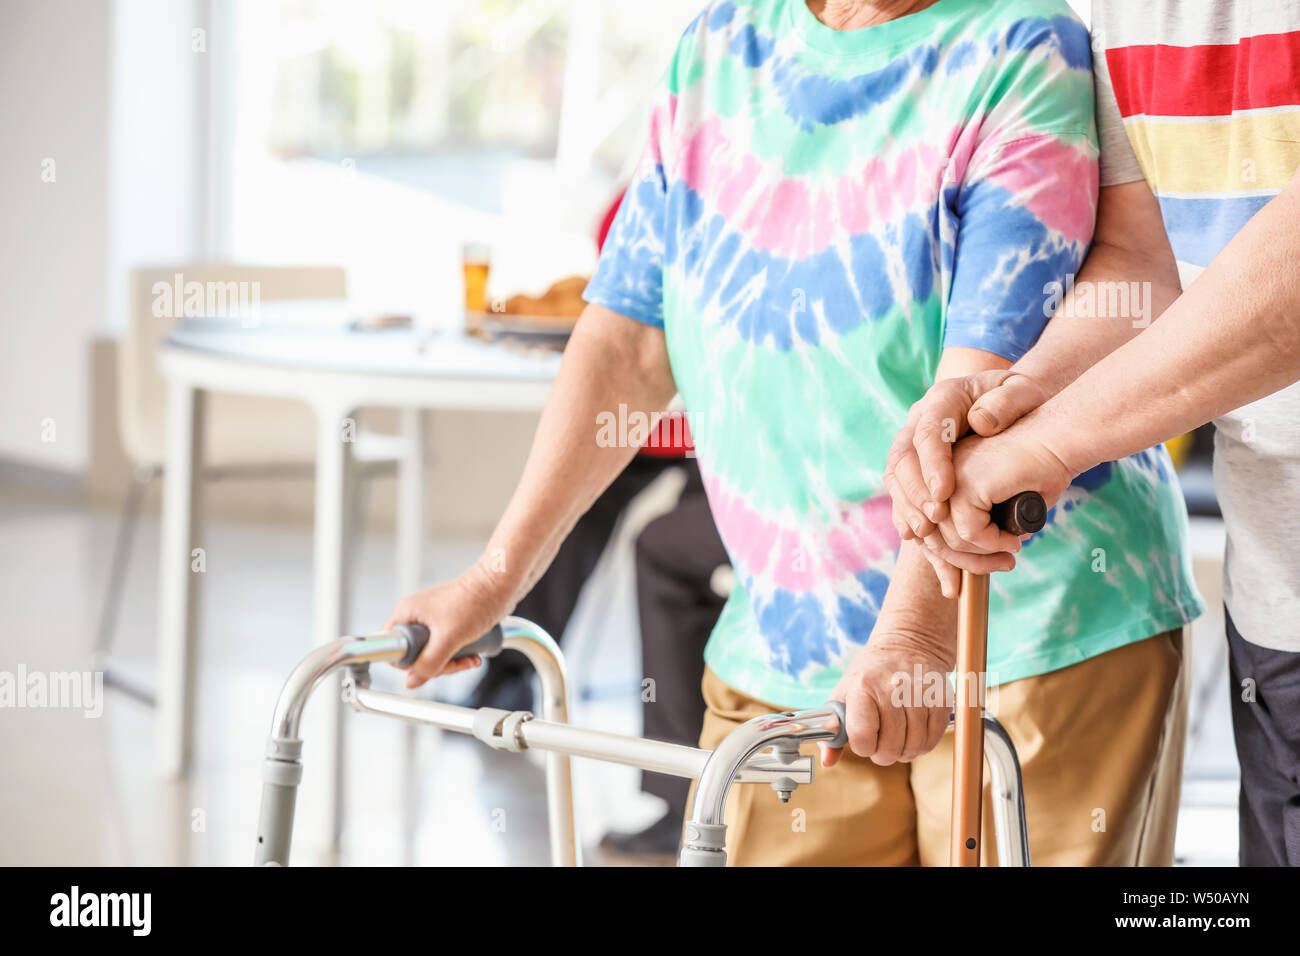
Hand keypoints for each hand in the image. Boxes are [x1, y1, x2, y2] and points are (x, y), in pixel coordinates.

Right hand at [383, 563, 512, 688]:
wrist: (500, 585)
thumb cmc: (475, 600)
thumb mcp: (449, 637)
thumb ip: (429, 662)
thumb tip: (412, 681)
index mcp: (407, 613)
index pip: (392, 646)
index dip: (407, 662)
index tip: (426, 665)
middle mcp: (417, 616)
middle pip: (414, 654)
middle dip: (436, 664)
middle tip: (453, 663)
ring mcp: (433, 620)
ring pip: (433, 653)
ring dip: (451, 662)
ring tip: (468, 659)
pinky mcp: (448, 624)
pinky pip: (446, 647)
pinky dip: (459, 654)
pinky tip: (472, 655)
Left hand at [822, 629, 955, 766]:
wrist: (907, 645)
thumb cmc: (870, 675)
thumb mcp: (845, 693)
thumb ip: (833, 728)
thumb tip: (827, 760)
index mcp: (863, 687)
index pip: (862, 734)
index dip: (862, 747)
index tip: (864, 741)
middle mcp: (893, 689)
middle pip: (890, 747)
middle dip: (883, 754)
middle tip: (881, 744)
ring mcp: (919, 694)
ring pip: (913, 747)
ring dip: (904, 752)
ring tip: (897, 739)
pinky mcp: (940, 699)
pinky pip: (932, 740)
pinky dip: (922, 745)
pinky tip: (914, 734)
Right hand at [884, 370, 1048, 540]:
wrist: (1013, 407)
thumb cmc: (1022, 401)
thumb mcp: (1025, 391)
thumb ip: (1009, 401)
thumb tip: (980, 423)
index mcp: (943, 400)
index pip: (927, 432)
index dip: (931, 464)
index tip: (944, 493)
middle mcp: (919, 421)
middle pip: (902, 458)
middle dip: (915, 491)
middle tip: (936, 518)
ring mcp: (914, 446)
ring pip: (896, 478)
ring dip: (908, 508)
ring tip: (926, 533)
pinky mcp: (915, 468)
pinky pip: (902, 494)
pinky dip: (908, 518)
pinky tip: (917, 537)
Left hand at [915, 424, 1075, 596]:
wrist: (1061, 438)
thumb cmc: (1043, 466)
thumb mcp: (1005, 499)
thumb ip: (985, 523)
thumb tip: (976, 555)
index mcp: (943, 476)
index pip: (932, 525)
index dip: (952, 554)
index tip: (985, 564)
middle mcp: (939, 475)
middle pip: (935, 534)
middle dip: (968, 561)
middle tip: (1004, 564)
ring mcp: (948, 477)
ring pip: (951, 538)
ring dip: (983, 556)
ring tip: (1011, 552)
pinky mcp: (964, 483)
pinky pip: (969, 531)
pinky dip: (993, 543)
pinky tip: (1013, 540)